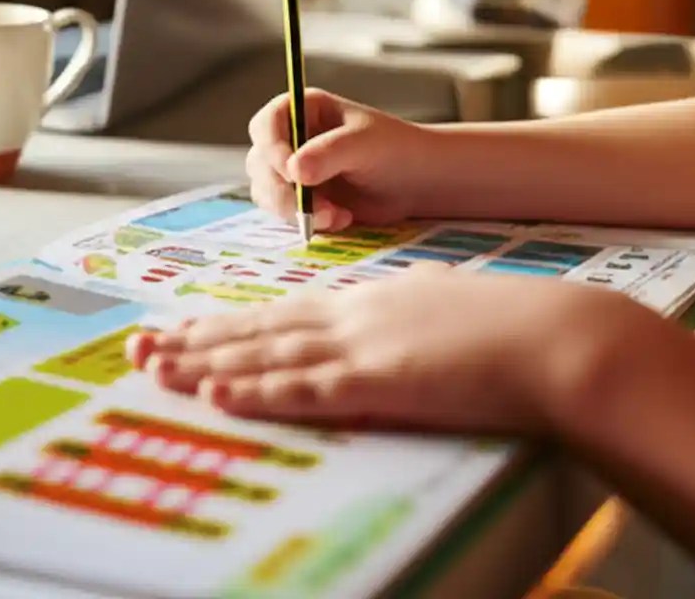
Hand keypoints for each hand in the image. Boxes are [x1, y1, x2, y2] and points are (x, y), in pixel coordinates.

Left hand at [127, 265, 657, 434]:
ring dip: (203, 366)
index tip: (184, 328)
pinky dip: (254, 393)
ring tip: (153, 369)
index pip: (279, 313)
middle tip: (139, 346)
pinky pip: (303, 391)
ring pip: (263, 358)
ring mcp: (359, 347)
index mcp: (365, 300)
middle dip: (193, 341)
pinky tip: (215, 395)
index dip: (226, 324)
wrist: (555, 336)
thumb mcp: (443, 303)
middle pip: (256, 331)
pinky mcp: (377, 382)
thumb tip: (397, 301)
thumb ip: (408, 304)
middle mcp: (349, 317)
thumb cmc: (509, 324)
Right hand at [247, 89, 434, 231]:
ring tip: (336, 215)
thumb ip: (329, 153)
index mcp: (303, 110)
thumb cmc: (395, 150)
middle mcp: (290, 137)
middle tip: (309, 207)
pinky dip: (306, 221)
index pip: (266, 124)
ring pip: (266, 191)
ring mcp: (290, 169)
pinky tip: (340, 219)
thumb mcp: (364, 144)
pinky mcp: (297, 197)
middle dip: (282, 190)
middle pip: (260, 163)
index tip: (291, 172)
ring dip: (295, 209)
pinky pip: (282, 212)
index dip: (271, 148)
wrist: (414, 183)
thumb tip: (293, 170)